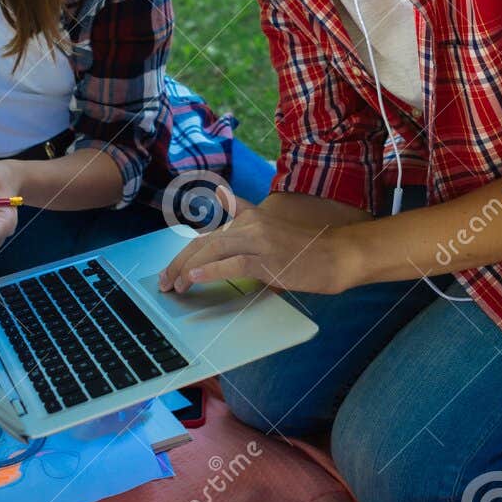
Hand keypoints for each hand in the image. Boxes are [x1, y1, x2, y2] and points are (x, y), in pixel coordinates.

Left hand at [158, 206, 351, 295]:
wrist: (336, 255)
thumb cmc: (307, 251)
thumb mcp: (273, 236)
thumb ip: (248, 243)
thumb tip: (222, 263)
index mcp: (250, 216)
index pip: (209, 232)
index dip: (186, 251)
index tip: (171, 269)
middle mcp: (251, 223)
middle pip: (204, 241)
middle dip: (179, 262)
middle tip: (165, 281)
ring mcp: (259, 240)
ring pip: (212, 249)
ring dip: (187, 268)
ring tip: (174, 284)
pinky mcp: (266, 259)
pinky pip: (231, 264)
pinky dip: (208, 271)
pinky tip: (194, 279)